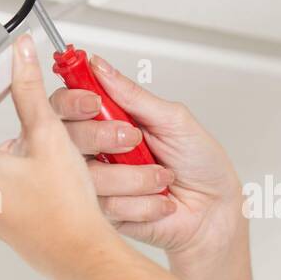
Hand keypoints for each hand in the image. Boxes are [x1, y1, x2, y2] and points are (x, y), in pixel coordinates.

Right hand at [48, 54, 244, 257]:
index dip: (71, 101)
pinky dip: (142, 201)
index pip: (67, 105)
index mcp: (110, 120)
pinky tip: (159, 199)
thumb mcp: (173, 120)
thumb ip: (133, 96)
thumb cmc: (200, 162)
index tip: (92, 103)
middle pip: (65, 139)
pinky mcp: (105, 213)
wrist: (215, 209)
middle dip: (101, 136)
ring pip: (88, 176)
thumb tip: (99, 66)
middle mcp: (98, 150)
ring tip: (162, 176)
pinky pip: (107, 205)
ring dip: (134, 176)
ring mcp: (99, 183)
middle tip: (133, 139)